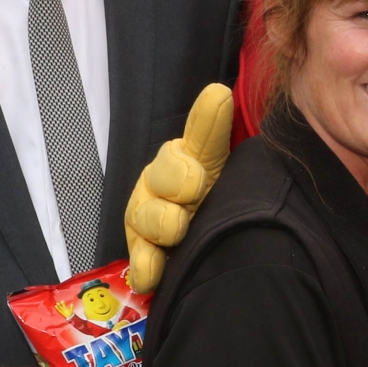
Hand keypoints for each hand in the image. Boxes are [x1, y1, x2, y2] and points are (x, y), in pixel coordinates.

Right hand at [125, 83, 234, 291]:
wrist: (206, 246)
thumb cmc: (216, 201)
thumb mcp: (227, 170)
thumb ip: (216, 135)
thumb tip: (218, 92)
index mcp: (191, 157)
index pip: (200, 136)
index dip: (207, 121)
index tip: (218, 99)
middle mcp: (164, 183)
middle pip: (162, 174)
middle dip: (176, 180)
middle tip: (193, 191)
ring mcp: (149, 217)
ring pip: (145, 216)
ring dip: (162, 223)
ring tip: (176, 232)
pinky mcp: (143, 251)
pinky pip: (140, 257)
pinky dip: (146, 266)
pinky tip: (151, 274)